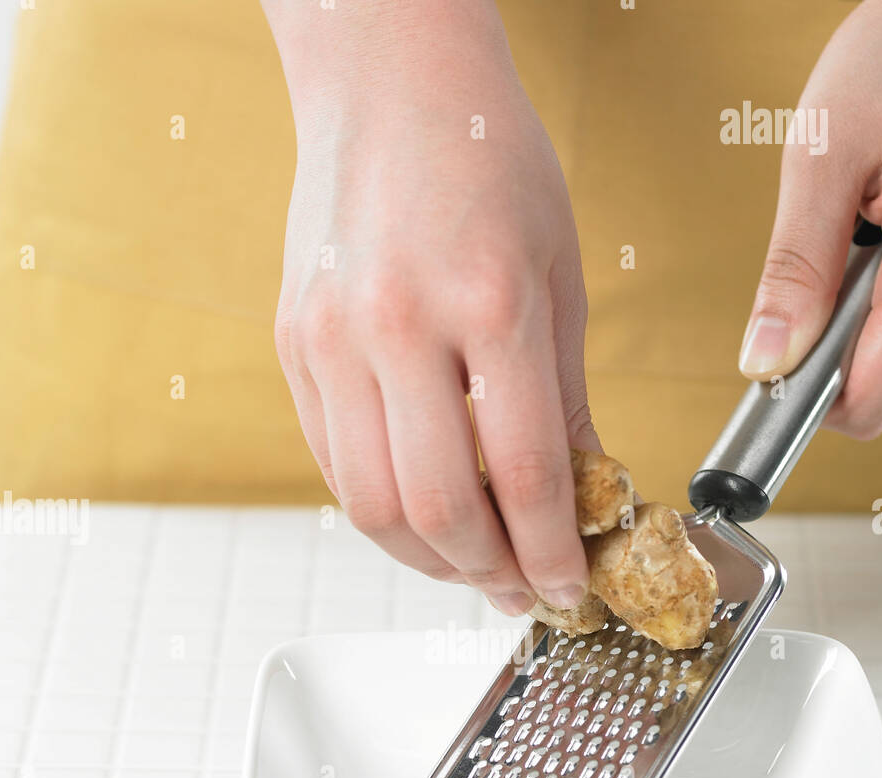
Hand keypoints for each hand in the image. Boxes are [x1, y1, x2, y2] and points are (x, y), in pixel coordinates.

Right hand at [265, 0, 594, 614]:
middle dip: (489, 572)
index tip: (570, 586)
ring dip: (428, 560)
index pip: (522, 474)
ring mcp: (332, 337)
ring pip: (372, 506)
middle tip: (520, 589)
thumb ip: (567, 400)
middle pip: (438, 508)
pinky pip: (334, 465)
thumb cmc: (488, 161)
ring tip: (471, 566)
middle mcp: (399, 323)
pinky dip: (381, 512)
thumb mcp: (560, 275)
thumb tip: (587, 497)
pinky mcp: (295, 345)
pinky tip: (420, 517)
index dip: (551, 552)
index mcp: (489, 300)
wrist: (389, 84)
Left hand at [739, 0, 881, 438]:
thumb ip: (794, 274)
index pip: (865, 405)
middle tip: (823, 243)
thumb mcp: (824, 158)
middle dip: (831, 335)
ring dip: (861, 297)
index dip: (804, 398)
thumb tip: (764, 362)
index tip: (766, 364)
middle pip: (879, 378)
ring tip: (869, 207)